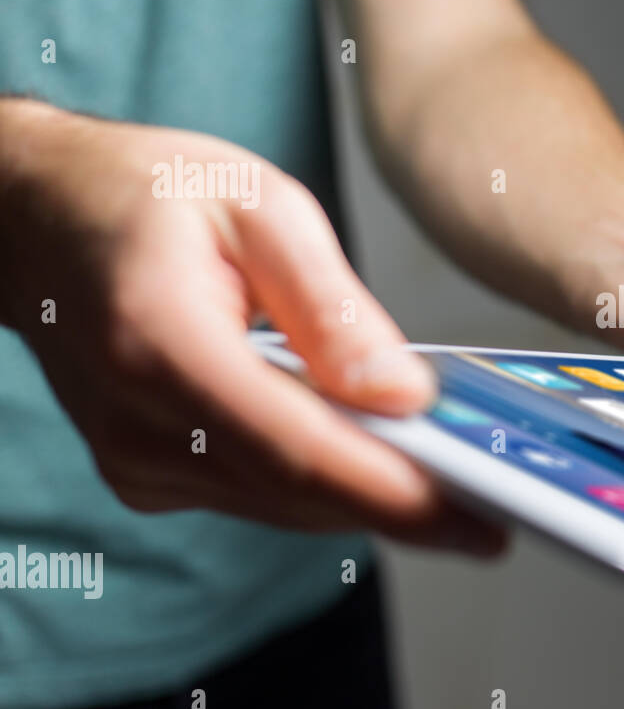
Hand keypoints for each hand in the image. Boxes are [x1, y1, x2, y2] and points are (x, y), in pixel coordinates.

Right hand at [0, 100, 504, 553]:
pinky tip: (372, 459)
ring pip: (284, 502)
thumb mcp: (260, 205)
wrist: (40, 216)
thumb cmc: (142, 192)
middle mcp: (139, 420)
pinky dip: (323, 481)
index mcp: (163, 341)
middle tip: (493, 513)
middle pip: (298, 490)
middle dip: (405, 507)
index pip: (297, 446)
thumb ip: (333, 308)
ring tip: (453, 485)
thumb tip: (403, 395)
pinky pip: (259, 491)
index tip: (473, 516)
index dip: (392, 491)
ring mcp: (136, 457)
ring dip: (370, 497)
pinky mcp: (148, 471)